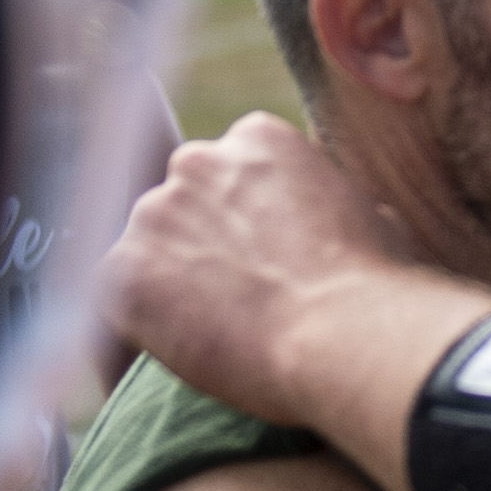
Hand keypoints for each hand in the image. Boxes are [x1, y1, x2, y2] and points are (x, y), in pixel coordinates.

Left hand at [104, 112, 484, 477]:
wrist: (342, 334)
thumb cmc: (373, 283)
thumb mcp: (368, 213)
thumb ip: (325, 201)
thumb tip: (333, 220)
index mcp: (257, 138)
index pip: (231, 172)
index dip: (244, 218)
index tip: (259, 255)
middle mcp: (196, 162)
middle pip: (182, 203)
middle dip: (200, 243)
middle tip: (232, 295)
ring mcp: (154, 215)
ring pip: (147, 249)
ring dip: (169, 282)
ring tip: (212, 331)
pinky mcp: (123, 273)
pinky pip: (116, 298)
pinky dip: (141, 325)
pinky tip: (181, 351)